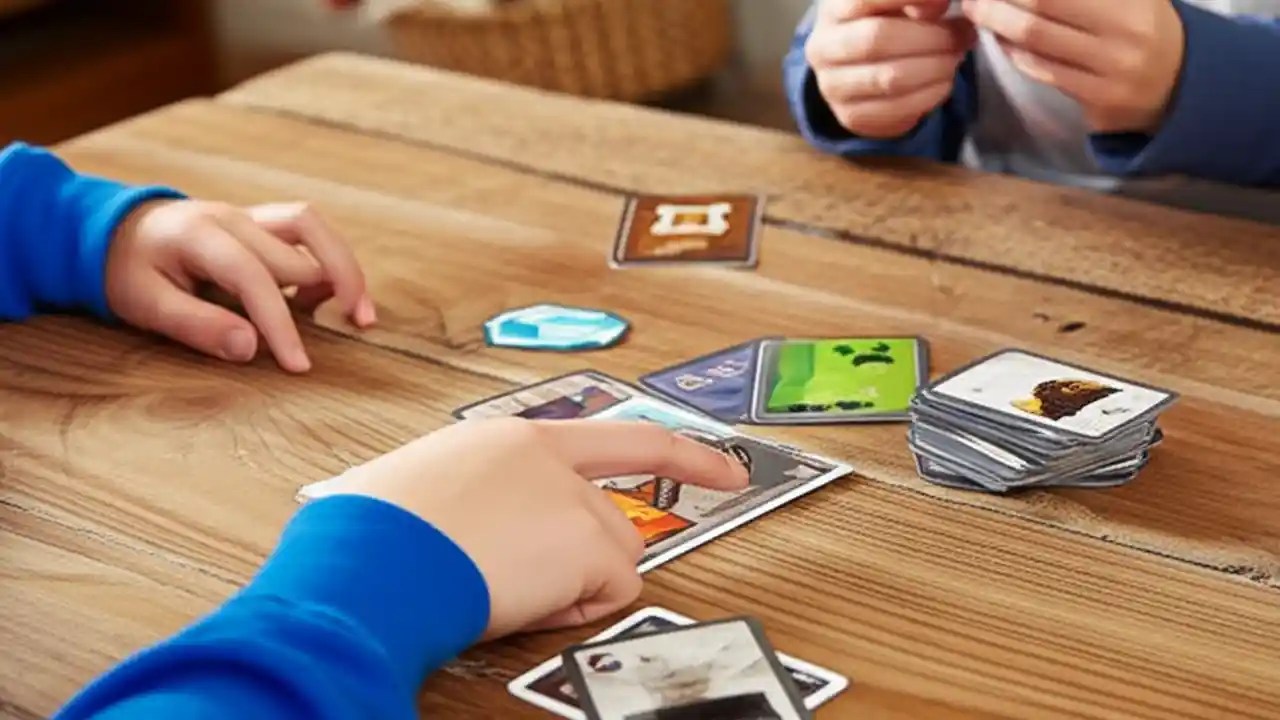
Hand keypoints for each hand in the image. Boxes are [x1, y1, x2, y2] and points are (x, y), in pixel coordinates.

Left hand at [105, 200, 375, 372]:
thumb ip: (197, 325)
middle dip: (333, 288)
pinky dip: (328, 259)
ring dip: (343, 265)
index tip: (298, 364)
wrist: (113, 231)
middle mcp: (232, 218)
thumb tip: (249, 349)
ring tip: (361, 308)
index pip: (254, 277)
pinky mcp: (261, 224)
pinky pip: (307, 232)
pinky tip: (329, 296)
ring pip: (312, 226)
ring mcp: (249, 217)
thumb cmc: (127, 270)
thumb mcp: (146, 304)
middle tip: (356, 330)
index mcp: (199, 235)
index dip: (280, 322)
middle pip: (296, 250)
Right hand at [331, 418, 750, 639]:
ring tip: (502, 585)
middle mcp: (552, 460)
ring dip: (574, 584)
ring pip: (616, 554)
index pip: (618, 437)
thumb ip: (475, 499)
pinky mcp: (585, 539)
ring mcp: (573, 497)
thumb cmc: (372, 532)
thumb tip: (471, 532)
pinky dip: (576, 608)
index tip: (730, 468)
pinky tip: (518, 600)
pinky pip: (612, 590)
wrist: (367, 558)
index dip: (684, 454)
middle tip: (545, 577)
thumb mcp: (424, 494)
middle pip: (616, 518)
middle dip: (590, 558)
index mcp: (511, 441)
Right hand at [806, 0, 975, 138]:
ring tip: (956, 57)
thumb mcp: (895, 2)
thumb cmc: (884, 22)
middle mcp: (822, 48)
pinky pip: (895, 110)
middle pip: (877, 39)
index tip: (945, 1)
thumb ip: (914, 0)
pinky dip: (930, 95)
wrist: (856, 66)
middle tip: (963, 35)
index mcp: (833, 9)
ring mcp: (832, 86)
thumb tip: (936, 6)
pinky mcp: (850, 117)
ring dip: (936, 68)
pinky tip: (943, 81)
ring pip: (889, 79)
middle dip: (931, 37)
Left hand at [961, 0, 1185, 133]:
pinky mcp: (1096, 97)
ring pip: (1038, 40)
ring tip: (977, 10)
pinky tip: (1001, 40)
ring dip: (999, 23)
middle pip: (1043, 6)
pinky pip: (1043, 70)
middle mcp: (1124, 28)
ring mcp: (1110, 66)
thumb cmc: (1146, 27)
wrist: (1182, 86)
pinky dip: (1015, 53)